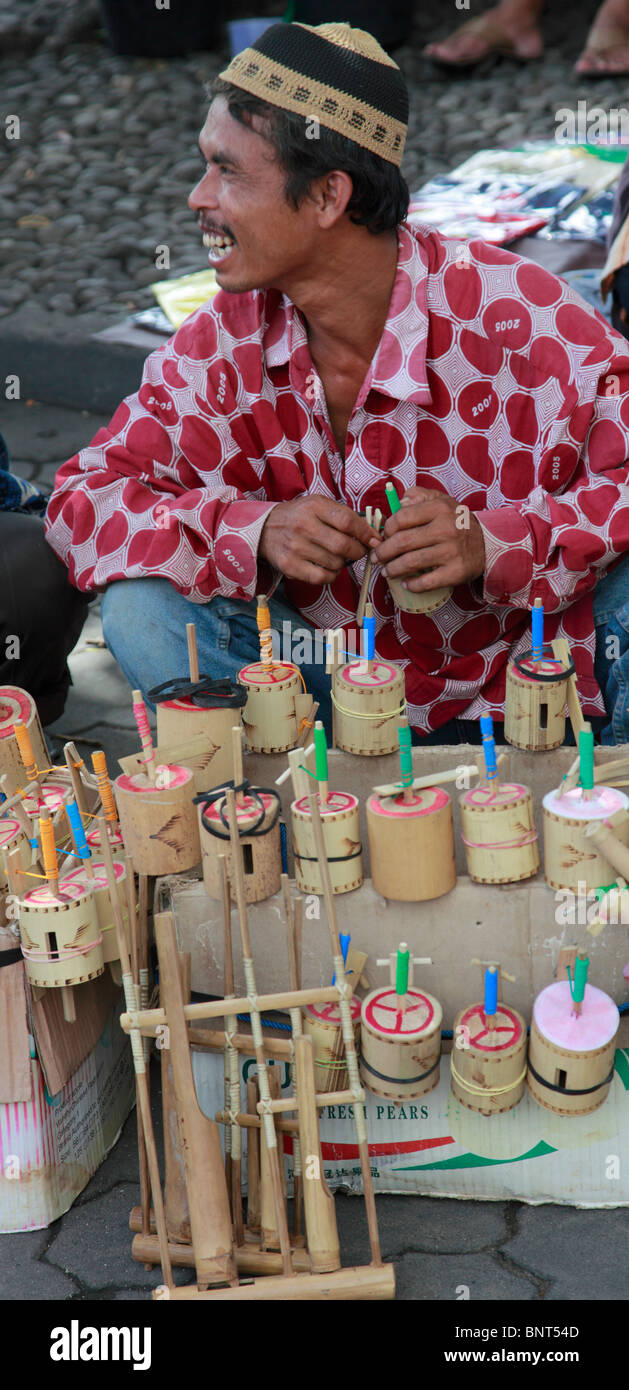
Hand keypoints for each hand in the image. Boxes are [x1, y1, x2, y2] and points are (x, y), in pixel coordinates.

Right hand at [260, 496, 378, 585]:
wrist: (265, 528)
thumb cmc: (299, 516)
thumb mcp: (319, 505)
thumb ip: (345, 516)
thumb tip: (374, 535)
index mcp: (314, 507)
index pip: (348, 521)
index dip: (366, 533)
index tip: (374, 540)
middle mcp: (303, 526)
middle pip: (343, 546)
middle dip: (358, 551)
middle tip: (358, 551)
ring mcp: (295, 547)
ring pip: (335, 563)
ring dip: (343, 563)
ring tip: (336, 556)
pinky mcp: (290, 566)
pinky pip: (322, 577)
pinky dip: (331, 575)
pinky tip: (328, 568)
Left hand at [373, 486, 485, 591]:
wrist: (487, 543)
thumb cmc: (456, 522)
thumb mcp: (441, 500)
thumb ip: (418, 495)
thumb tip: (398, 502)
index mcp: (439, 508)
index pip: (401, 518)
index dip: (386, 530)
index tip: (383, 537)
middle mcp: (445, 529)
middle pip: (402, 542)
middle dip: (383, 552)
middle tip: (377, 558)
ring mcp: (451, 551)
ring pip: (411, 562)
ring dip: (393, 569)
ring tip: (387, 572)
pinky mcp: (456, 571)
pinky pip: (427, 581)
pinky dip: (412, 585)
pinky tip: (406, 583)